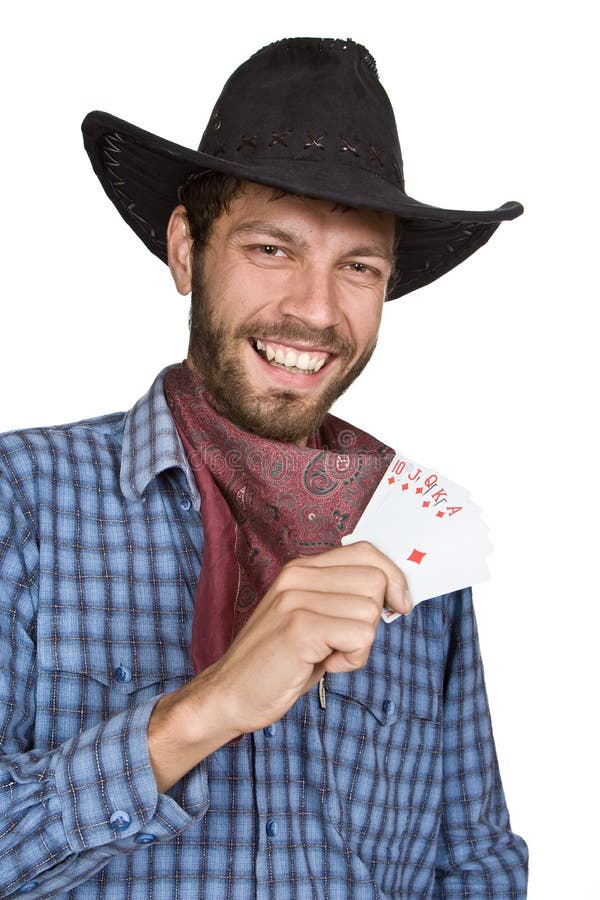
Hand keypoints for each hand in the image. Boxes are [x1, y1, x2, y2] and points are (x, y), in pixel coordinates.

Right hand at [148, 541, 409, 790]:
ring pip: (370, 612)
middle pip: (376, 582)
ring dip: (360, 645)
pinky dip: (353, 659)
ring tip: (327, 655)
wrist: (229, 693)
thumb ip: (342, 597)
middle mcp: (298, 576)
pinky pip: (360, 636)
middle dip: (373, 619)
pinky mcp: (299, 628)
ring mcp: (296, 599)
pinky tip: (325, 665)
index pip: (368, 552)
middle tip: (342, 641)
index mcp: (302, 568)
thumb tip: (395, 593)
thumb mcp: (311, 617)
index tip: (399, 605)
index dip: (393, 578)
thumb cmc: (278, 661)